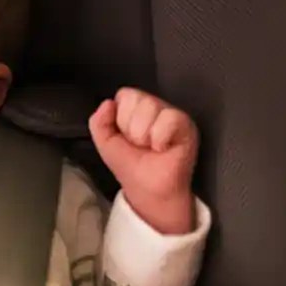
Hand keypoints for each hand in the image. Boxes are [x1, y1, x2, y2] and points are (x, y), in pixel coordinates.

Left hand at [88, 87, 198, 234]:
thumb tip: (108, 102)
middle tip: (140, 144)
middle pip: (136, 98)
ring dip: (144, 134)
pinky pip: (169, 118)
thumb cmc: (130, 166)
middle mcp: (155, 106)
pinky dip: (160, 138)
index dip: (121, 118)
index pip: (125, 95)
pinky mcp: (187, 125)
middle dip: (131, 128)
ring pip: (151, 105)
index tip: (126, 137)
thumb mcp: (105, 143)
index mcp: (135, 107)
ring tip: (151, 147)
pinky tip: (163, 148)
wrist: (148, 190)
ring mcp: (172, 114)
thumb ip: (98, 122)